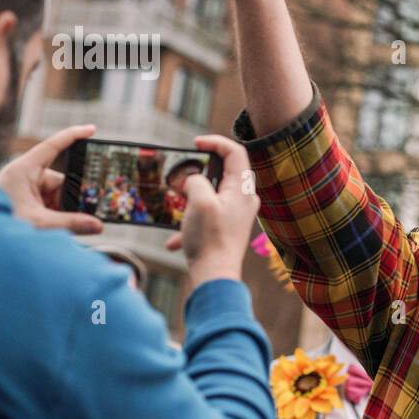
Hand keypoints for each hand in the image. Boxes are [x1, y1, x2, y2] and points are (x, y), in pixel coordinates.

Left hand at [0, 125, 102, 234]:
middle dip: (72, 199)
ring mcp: (25, 190)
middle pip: (61, 181)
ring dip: (63, 211)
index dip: (73, 136)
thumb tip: (98, 225)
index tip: (92, 130)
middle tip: (86, 213)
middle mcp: (25, 176)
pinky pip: (49, 205)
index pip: (53, 146)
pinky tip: (57, 227)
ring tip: (60, 226)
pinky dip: (56, 216)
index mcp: (24, 170)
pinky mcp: (25, 202)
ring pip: (57, 196)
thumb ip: (70, 223)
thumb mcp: (38, 223)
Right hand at [168, 134, 259, 288]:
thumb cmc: (209, 238)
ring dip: (192, 199)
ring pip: (212, 195)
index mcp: (242, 189)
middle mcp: (244, 200)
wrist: (215, 276)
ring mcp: (237, 215)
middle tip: (183, 175)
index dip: (215, 142)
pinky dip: (190, 224)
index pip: (236, 152)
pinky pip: (207, 217)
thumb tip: (194, 180)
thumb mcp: (199, 201)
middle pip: (224, 172)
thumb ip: (197, 181)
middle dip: (201, 172)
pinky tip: (174, 242)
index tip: (195, 143)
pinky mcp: (227, 229)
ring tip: (178, 205)